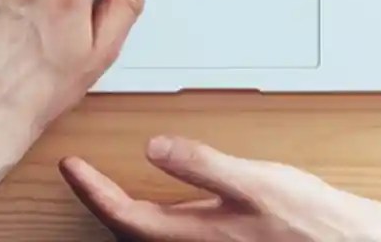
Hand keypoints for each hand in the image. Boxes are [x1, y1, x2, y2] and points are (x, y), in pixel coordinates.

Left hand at [60, 136, 380, 241]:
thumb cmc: (309, 222)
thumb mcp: (256, 182)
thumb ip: (203, 165)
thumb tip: (153, 147)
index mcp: (194, 234)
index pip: (123, 216)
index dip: (91, 191)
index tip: (71, 166)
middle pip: (127, 232)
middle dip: (98, 203)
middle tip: (77, 174)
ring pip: (146, 238)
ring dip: (120, 213)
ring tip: (102, 187)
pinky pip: (168, 238)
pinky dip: (147, 220)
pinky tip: (154, 206)